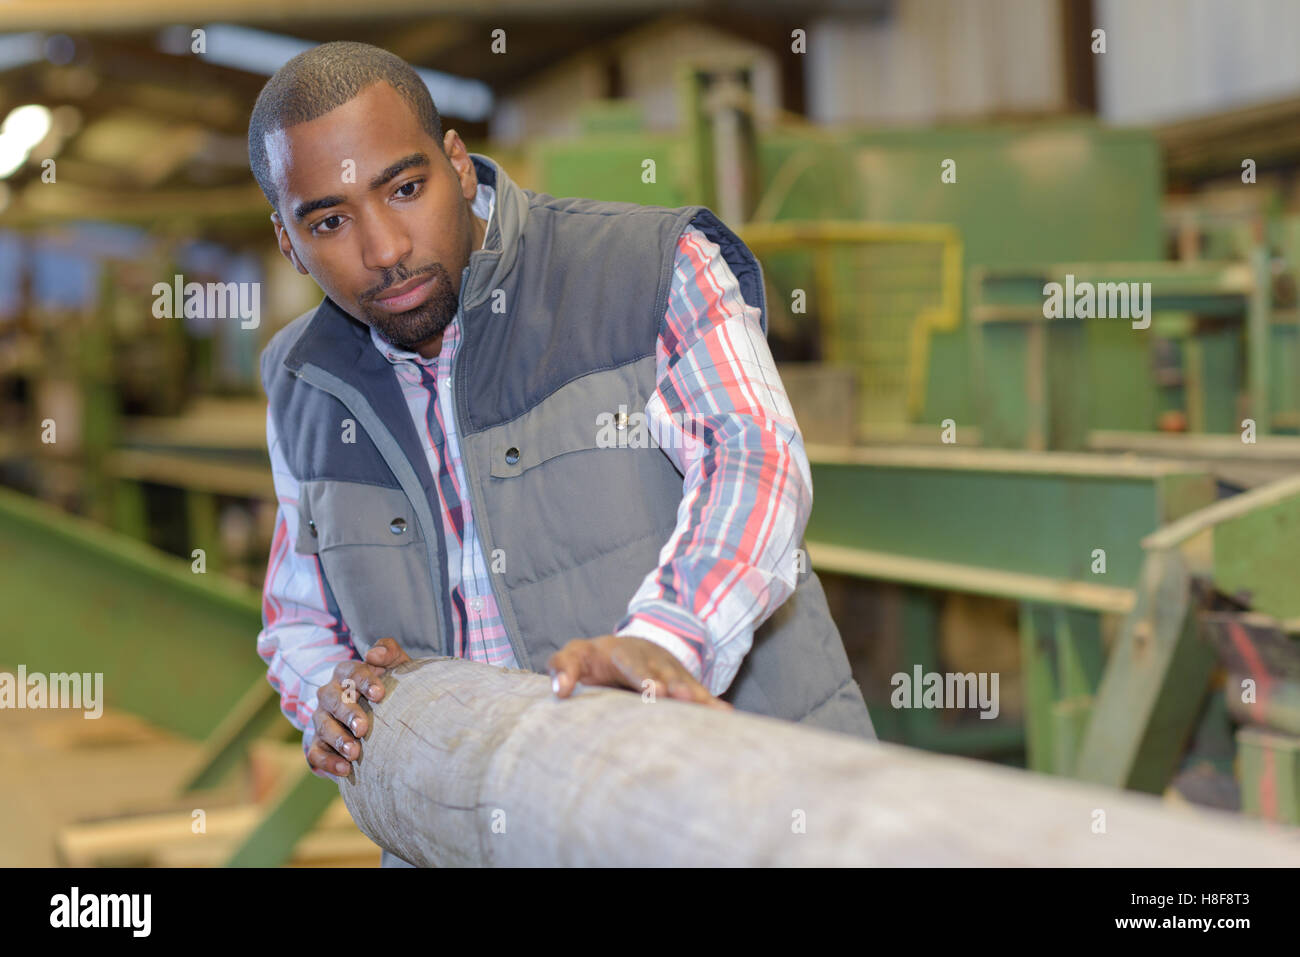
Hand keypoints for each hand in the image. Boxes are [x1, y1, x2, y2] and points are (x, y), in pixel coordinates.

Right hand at [305, 637, 409, 777]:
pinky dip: (328, 761)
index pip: (351, 672)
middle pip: (334, 700)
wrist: (382, 719)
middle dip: (348, 713)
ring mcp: (321, 719)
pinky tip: (344, 769)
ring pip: (323, 726)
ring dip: (338, 739)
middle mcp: (330, 694)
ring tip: (354, 752)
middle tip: (363, 727)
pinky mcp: (318, 743)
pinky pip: (315, 752)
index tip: (380, 694)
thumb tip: (374, 653)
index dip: (364, 682)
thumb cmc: (388, 689)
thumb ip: (389, 652)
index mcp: (346, 674)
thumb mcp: (395, 667)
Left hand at [547, 635, 732, 711]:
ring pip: (686, 684)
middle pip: (666, 673)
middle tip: (684, 699)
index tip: (654, 691)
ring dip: (698, 697)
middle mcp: (652, 660)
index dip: (644, 677)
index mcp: (624, 653)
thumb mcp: (574, 655)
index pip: (633, 664)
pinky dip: (711, 705)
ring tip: (714, 713)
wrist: (622, 648)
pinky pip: (698, 696)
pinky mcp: (682, 686)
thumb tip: (560, 690)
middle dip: (676, 686)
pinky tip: (728, 717)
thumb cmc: (592, 659)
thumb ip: (563, 668)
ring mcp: (670, 672)